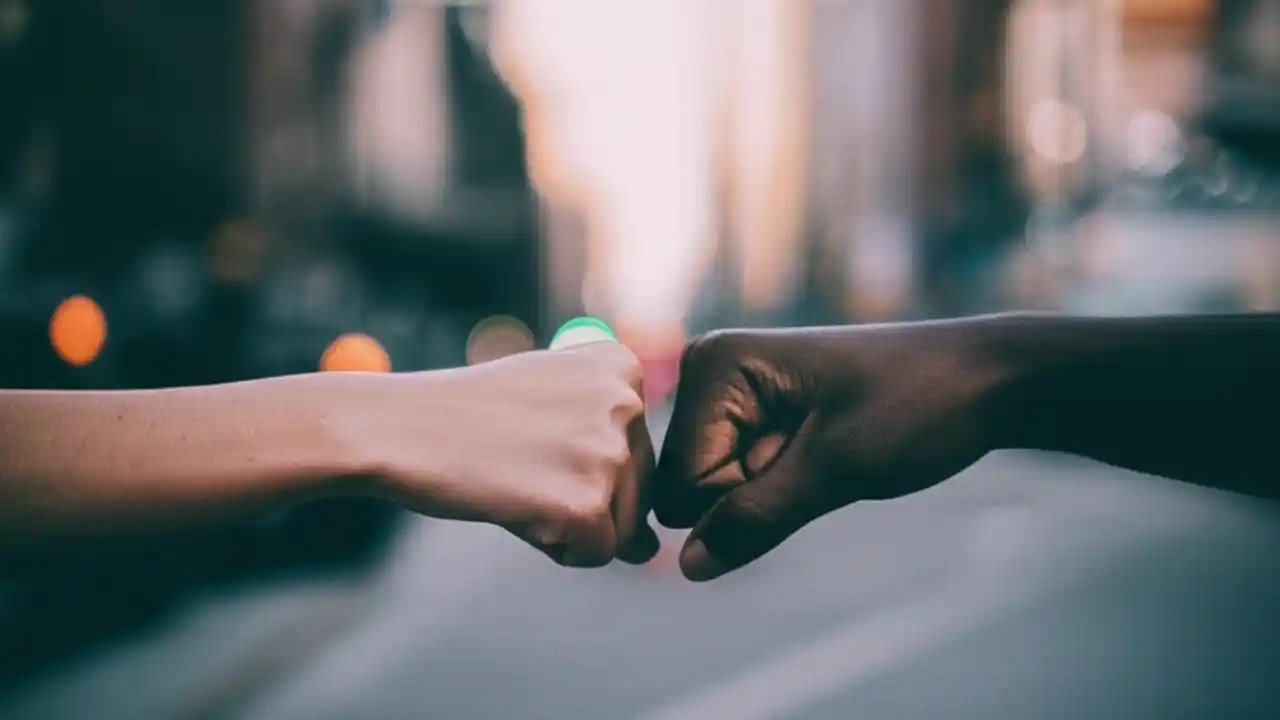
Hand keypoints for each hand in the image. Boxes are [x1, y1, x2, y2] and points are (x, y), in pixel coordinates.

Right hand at [359, 342, 658, 566]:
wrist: (397, 428)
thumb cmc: (468, 418)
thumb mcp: (552, 408)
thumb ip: (613, 463)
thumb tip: (651, 551)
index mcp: (623, 367)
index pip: (638, 450)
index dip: (580, 459)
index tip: (532, 432)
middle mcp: (628, 403)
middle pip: (637, 492)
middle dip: (580, 496)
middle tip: (519, 462)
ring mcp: (608, 453)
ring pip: (622, 528)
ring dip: (568, 521)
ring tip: (516, 480)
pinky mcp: (586, 505)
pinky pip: (595, 554)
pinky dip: (554, 546)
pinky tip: (513, 504)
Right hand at [655, 321, 1005, 579]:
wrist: (984, 381)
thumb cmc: (916, 405)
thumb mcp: (837, 468)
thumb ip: (755, 518)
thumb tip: (687, 567)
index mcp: (715, 362)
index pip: (682, 480)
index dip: (741, 495)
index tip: (807, 456)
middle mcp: (709, 373)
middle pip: (686, 487)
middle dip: (750, 496)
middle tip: (818, 456)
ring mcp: (731, 399)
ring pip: (714, 493)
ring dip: (769, 494)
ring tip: (827, 452)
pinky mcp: (755, 421)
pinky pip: (741, 483)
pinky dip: (781, 487)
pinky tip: (823, 455)